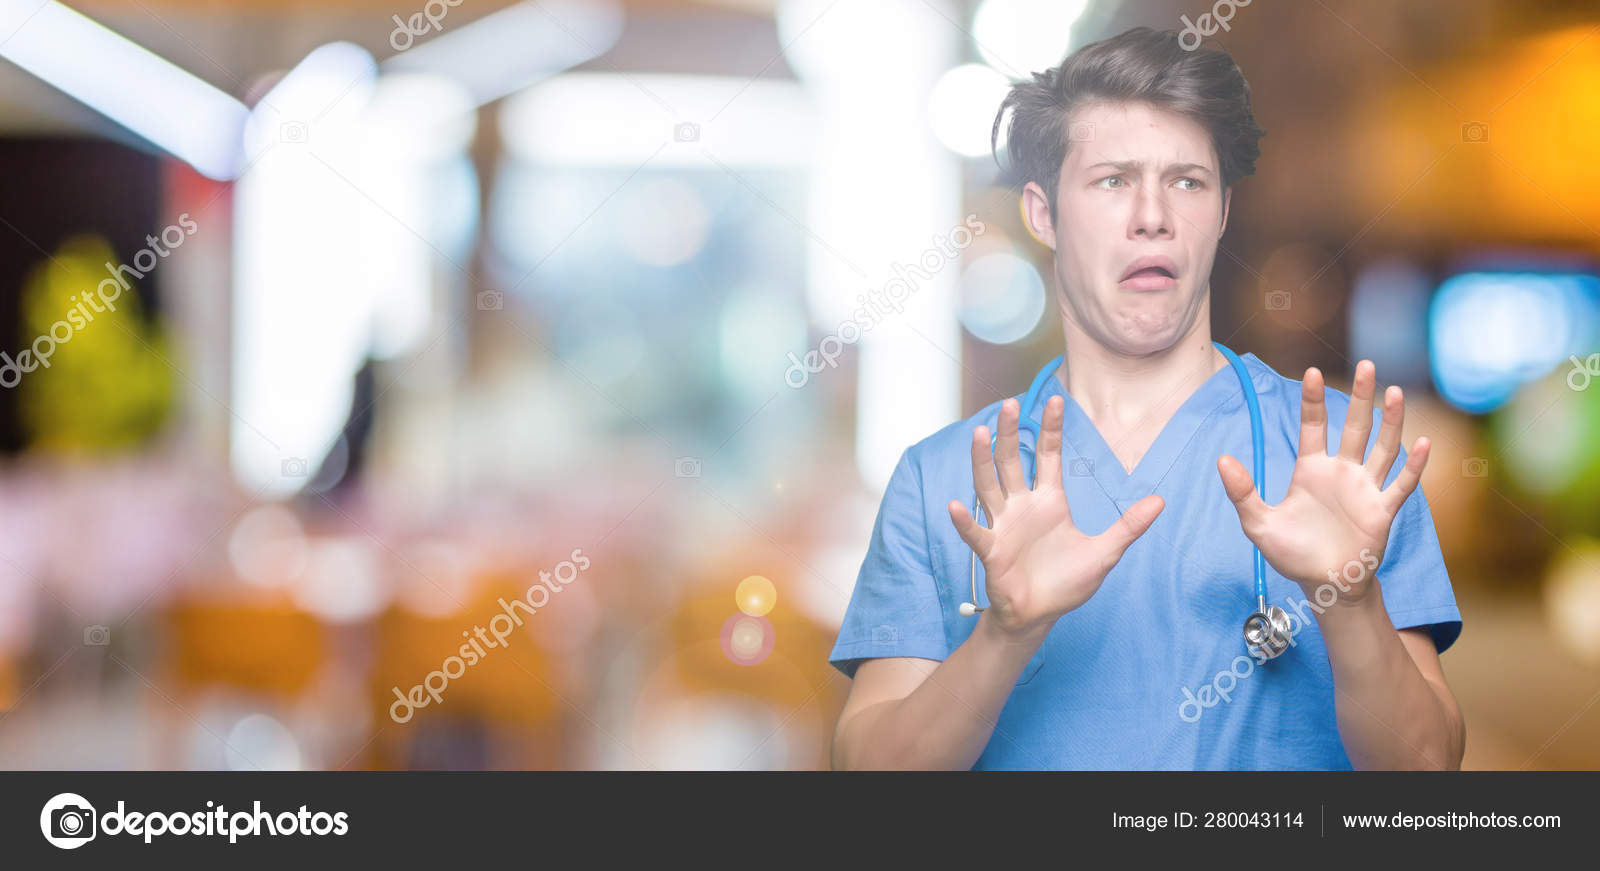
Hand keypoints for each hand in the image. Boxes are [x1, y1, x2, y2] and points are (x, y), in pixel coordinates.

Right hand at [947, 394, 1164, 638]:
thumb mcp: (1105, 552)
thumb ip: (1129, 526)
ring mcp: (1003, 526)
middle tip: (1010, 405)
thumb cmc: (1066, 583)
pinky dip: (964, 521)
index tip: (1054, 399)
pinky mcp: (991, 551)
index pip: (1048, 457)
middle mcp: (1022, 506)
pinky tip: (954, 506)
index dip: (1051, 429)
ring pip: (988, 486)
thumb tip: (1161, 501)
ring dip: (982, 461)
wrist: (1040, 615)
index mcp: (1049, 502)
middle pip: (1012, 461)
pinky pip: (976, 533)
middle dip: (1011, 434)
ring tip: (980, 434)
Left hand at [1217, 361, 1429, 603]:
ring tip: (1394, 392)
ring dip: (1390, 421)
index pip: (1314, 426)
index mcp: (1312, 470)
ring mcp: (1364, 489)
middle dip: (1361, 397)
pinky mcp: (1381, 510)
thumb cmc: (1292, 553)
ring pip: (1382, 447)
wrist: (1323, 584)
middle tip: (1368, 365)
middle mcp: (1342, 472)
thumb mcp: (1259, 523)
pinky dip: (1413, 466)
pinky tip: (1423, 443)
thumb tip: (1222, 460)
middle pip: (1355, 426)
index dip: (1313, 400)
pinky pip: (1401, 484)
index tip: (1312, 372)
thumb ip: (1242, 492)